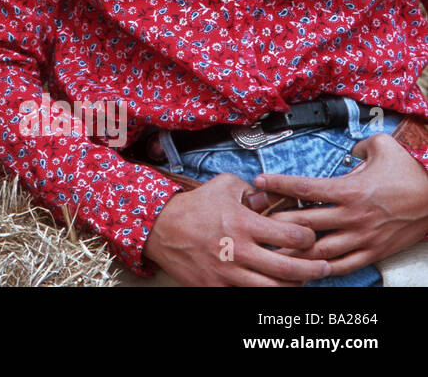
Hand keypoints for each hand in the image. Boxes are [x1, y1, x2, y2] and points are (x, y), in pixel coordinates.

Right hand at [143, 172, 333, 285]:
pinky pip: (249, 296)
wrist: (158, 228)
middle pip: (291, 269)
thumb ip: (251, 190)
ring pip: (275, 289)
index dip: (309, 237)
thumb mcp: (222, 186)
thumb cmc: (192, 207)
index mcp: (243, 224)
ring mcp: (228, 273)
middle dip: (315, 269)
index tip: (309, 236)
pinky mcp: (217, 287)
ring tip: (302, 279)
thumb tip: (272, 198)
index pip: (293, 237)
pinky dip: (266, 292)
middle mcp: (239, 250)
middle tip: (325, 266)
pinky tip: (272, 285)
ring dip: (295, 285)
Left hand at [254, 132, 427, 275]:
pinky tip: (309, 266)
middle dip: (277, 223)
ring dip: (295, 250)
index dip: (277, 184)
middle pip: (304, 223)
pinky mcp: (374, 251)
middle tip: (258, 221)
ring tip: (274, 249)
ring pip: (320, 249)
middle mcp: (352, 216)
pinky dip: (324, 267)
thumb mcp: (383, 147)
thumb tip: (349, 147)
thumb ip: (358, 145)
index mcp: (349, 190)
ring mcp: (363, 237)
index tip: (259, 181)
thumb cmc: (412, 172)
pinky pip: (345, 264)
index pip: (303, 188)